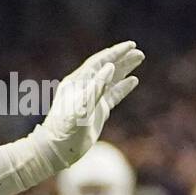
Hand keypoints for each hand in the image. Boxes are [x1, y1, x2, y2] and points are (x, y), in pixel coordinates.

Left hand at [31, 41, 143, 168]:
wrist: (55, 150)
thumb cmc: (65, 129)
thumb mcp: (82, 107)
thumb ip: (96, 87)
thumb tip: (110, 67)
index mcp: (77, 83)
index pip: (98, 62)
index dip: (114, 53)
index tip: (131, 45)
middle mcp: (83, 88)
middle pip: (105, 67)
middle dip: (122, 58)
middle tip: (139, 52)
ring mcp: (90, 99)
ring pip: (110, 79)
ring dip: (124, 69)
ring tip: (139, 59)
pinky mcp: (96, 111)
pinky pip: (112, 94)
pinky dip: (122, 87)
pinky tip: (133, 80)